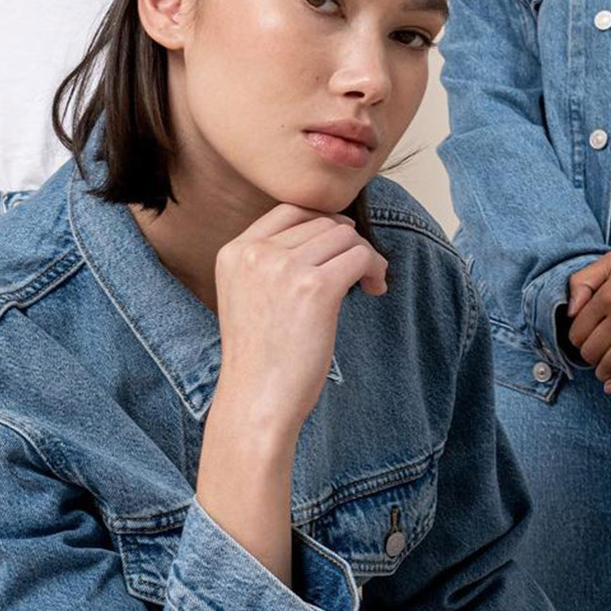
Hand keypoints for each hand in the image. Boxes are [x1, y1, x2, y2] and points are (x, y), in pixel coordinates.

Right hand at [213, 204, 387, 441]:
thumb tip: (333, 230)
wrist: (256, 401)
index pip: (289, 210)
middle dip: (349, 244)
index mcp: (235, 251)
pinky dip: (376, 269)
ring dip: (366, 256)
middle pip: (323, 222)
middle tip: (359, 273)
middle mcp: (255, 252)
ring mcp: (283, 267)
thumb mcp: (249, 296)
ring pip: (345, 236)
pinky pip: (361, 256)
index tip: (339, 249)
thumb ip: (272, 262)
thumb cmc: (260, 359)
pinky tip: (376, 288)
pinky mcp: (314, 288)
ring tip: (369, 283)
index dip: (324, 223)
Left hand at [567, 241, 610, 394]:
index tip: (585, 342)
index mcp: (608, 295)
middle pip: (593, 351)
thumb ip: (583, 281)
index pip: (578, 332)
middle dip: (590, 358)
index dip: (577, 341)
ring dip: (604, 373)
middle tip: (595, 358)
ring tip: (604, 373)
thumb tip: (570, 313)